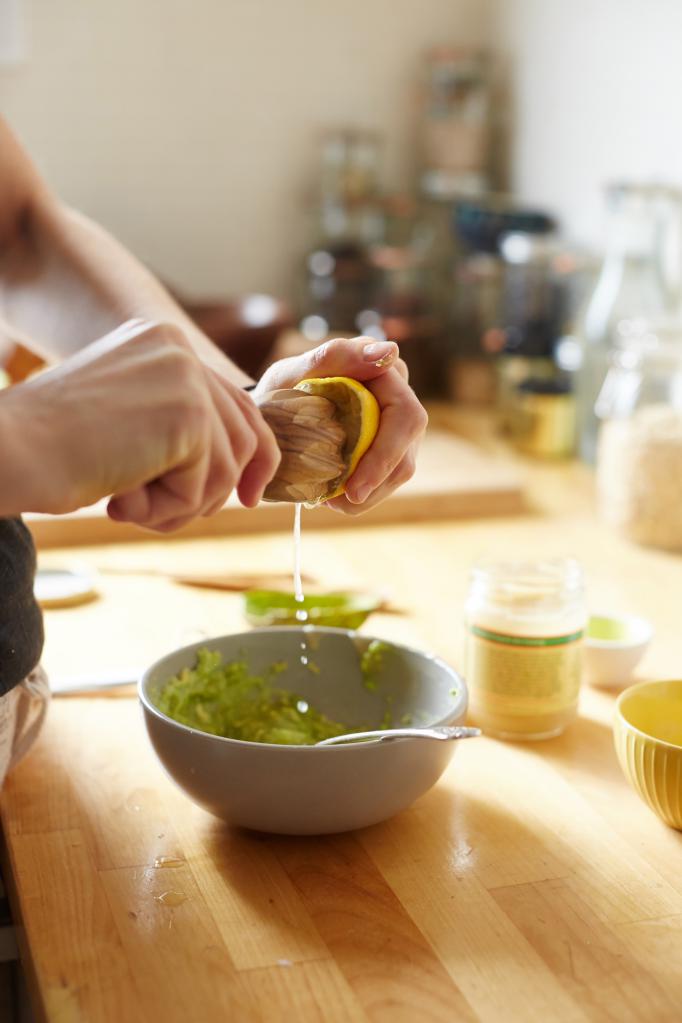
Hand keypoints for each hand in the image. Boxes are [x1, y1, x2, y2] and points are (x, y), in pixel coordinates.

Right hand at [0, 319, 279, 529]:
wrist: (9, 451)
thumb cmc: (53, 447)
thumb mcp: (126, 420)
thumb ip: (175, 422)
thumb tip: (238, 464)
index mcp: (162, 340)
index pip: (235, 401)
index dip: (253, 455)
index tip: (250, 497)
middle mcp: (179, 349)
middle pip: (243, 434)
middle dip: (215, 489)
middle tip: (165, 516)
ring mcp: (186, 380)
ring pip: (226, 468)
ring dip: (181, 505)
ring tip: (127, 505)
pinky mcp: (187, 418)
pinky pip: (203, 487)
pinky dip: (165, 510)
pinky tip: (120, 502)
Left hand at [255, 337, 426, 512]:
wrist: (275, 410)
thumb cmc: (285, 386)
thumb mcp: (294, 371)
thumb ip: (334, 356)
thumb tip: (389, 351)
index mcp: (385, 372)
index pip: (405, 416)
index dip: (385, 456)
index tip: (354, 488)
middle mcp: (400, 397)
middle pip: (407, 450)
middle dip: (377, 482)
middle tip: (340, 503)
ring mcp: (399, 427)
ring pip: (400, 470)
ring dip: (369, 494)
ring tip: (329, 501)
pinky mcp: (391, 450)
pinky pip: (387, 480)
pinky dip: (363, 495)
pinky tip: (333, 497)